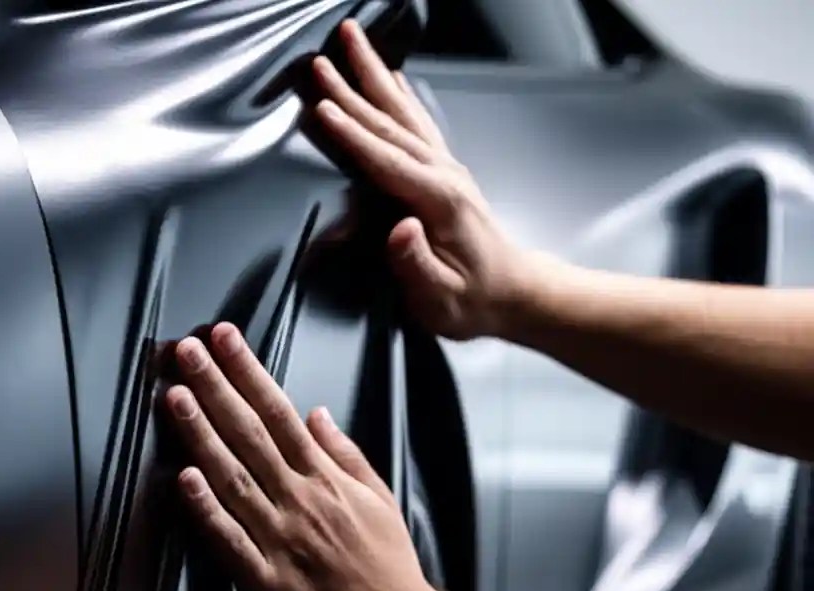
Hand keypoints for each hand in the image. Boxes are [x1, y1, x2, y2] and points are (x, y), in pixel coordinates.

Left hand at [164, 322, 443, 590]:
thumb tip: (317, 414)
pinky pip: (229, 539)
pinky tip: (182, 479)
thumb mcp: (379, 500)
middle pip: (249, 433)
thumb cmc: (388, 571)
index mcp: (324, 480)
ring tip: (174, 397)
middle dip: (215, 387)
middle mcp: (298, 501)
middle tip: (186, 350)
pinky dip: (205, 509)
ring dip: (200, 434)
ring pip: (232, 476)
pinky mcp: (264, 581)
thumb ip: (345, 455)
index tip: (225, 339)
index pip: (278, 412)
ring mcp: (279, 539)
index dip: (248, 371)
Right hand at [311, 20, 543, 339]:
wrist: (516, 294)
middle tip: (321, 60)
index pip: (386, 161)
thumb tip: (399, 230)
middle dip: (354, 89)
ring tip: (352, 42)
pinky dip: (400, 93)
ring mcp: (447, 168)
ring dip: (374, 75)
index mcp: (438, 202)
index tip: (322, 108)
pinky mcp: (444, 171)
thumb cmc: (474, 301)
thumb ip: (416, 264)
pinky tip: (390, 77)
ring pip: (403, 112)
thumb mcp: (441, 298)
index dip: (352, 135)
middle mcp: (444, 175)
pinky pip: (417, 121)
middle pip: (390, 123)